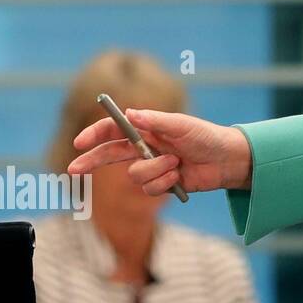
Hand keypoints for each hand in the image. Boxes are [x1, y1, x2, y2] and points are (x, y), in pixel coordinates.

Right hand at [68, 110, 253, 196]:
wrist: (228, 160)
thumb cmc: (208, 136)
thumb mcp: (183, 125)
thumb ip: (156, 121)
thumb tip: (130, 114)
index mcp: (148, 128)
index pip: (114, 129)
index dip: (95, 135)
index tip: (80, 143)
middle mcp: (146, 147)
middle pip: (110, 154)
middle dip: (92, 161)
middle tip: (74, 170)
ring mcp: (153, 166)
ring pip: (134, 175)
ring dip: (154, 170)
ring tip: (177, 162)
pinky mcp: (162, 183)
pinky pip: (149, 188)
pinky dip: (164, 182)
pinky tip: (180, 175)